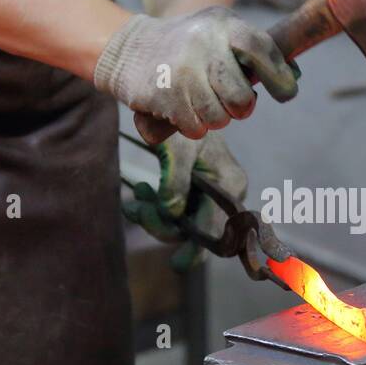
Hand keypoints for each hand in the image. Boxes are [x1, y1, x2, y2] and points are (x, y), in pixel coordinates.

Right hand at [93, 7, 297, 143]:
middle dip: (241, 107)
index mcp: (223, 25)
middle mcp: (201, 45)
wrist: (131, 48)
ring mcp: (180, 71)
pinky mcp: (161, 95)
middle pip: (242, 98)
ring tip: (202, 101)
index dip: (279, 77)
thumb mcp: (221, 32)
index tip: (286, 94)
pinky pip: (195, 129)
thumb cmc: (191, 45)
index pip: (260, 50)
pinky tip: (183, 107)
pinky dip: (194, 126)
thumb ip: (254, 51)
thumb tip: (290, 80)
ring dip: (216, 118)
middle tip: (232, 102)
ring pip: (219, 119)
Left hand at [121, 131, 247, 271]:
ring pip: (181, 222)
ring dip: (154, 215)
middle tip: (136, 210)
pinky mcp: (195, 191)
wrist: (177, 99)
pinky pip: (175, 210)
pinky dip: (156, 206)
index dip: (196, 250)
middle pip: (195, 229)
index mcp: (229, 185)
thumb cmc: (181, 122)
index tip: (177, 264)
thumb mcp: (178, 150)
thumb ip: (176, 183)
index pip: (215, 228)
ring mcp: (211, 194)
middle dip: (162, 224)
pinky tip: (141, 195)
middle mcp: (225, 194)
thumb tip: (172, 215)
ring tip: (136, 199)